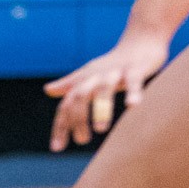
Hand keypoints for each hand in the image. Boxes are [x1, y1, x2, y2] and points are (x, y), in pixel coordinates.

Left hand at [44, 29, 169, 151]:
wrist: (141, 39)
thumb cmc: (114, 62)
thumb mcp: (89, 73)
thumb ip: (69, 83)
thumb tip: (47, 90)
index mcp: (85, 80)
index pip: (67, 104)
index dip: (61, 125)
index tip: (56, 148)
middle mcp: (96, 76)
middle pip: (80, 96)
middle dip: (77, 118)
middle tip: (82, 140)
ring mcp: (116, 72)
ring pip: (104, 89)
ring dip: (100, 108)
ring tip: (100, 128)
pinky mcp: (136, 69)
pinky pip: (133, 81)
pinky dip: (133, 92)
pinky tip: (132, 106)